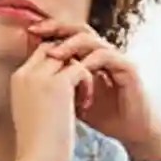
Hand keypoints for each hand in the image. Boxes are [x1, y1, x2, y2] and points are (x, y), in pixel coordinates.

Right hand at [9, 40, 94, 160]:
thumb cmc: (38, 144)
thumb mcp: (34, 109)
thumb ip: (42, 90)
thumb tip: (63, 81)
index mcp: (18, 78)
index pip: (42, 52)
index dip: (61, 62)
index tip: (72, 83)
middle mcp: (26, 72)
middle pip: (56, 49)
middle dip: (73, 62)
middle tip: (83, 84)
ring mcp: (41, 76)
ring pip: (70, 57)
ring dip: (82, 75)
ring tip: (83, 100)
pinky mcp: (59, 84)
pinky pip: (82, 69)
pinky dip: (88, 85)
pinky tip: (85, 105)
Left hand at [30, 19, 160, 160]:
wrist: (133, 133)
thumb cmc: (105, 117)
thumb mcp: (73, 98)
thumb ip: (57, 84)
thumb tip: (28, 75)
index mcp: (90, 57)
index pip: (69, 34)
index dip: (50, 31)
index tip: (29, 32)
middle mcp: (104, 53)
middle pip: (80, 29)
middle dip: (57, 28)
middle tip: (37, 31)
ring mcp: (117, 59)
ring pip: (93, 40)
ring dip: (71, 45)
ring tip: (54, 55)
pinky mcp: (129, 69)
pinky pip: (107, 56)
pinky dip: (91, 61)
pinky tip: (77, 68)